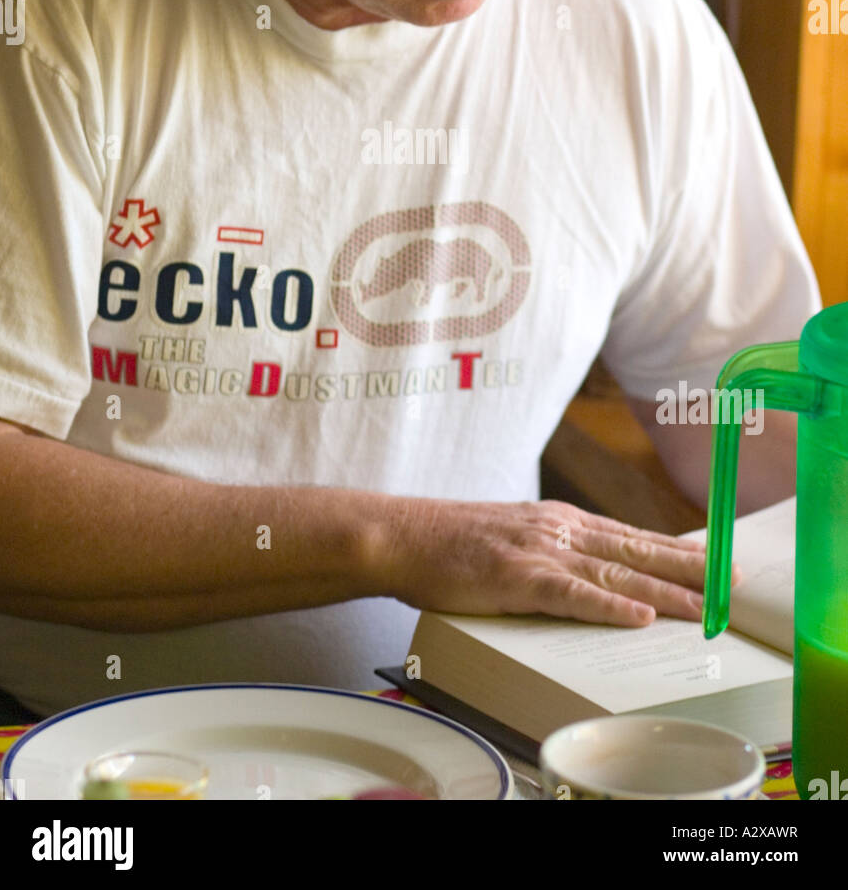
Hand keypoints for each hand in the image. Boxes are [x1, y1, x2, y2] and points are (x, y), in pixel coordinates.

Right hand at [379, 497, 739, 624]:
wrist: (403, 535)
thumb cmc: (452, 541)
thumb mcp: (513, 533)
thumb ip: (552, 546)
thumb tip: (589, 568)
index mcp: (560, 520)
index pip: (631, 537)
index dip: (676, 551)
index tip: (715, 562)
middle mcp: (559, 529)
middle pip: (637, 551)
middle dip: (689, 568)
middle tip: (732, 582)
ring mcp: (540, 551)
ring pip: (615, 574)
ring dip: (664, 593)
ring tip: (704, 607)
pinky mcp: (517, 577)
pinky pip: (572, 594)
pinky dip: (609, 606)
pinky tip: (639, 616)